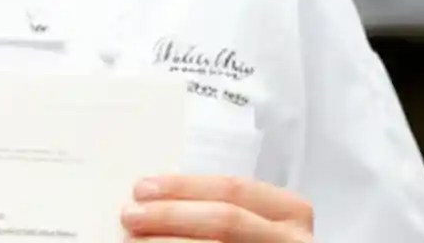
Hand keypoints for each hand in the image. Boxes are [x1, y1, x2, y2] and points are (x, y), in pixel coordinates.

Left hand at [121, 175, 312, 241]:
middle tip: (130, 215)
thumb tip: (150, 199)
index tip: (142, 188)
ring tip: (133, 240)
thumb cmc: (247, 237)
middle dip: (170, 215)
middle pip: (224, 220)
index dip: (182, 187)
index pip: (231, 188)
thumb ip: (210, 206)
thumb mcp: (248, 218)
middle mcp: (292, 239)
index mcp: (289, 210)